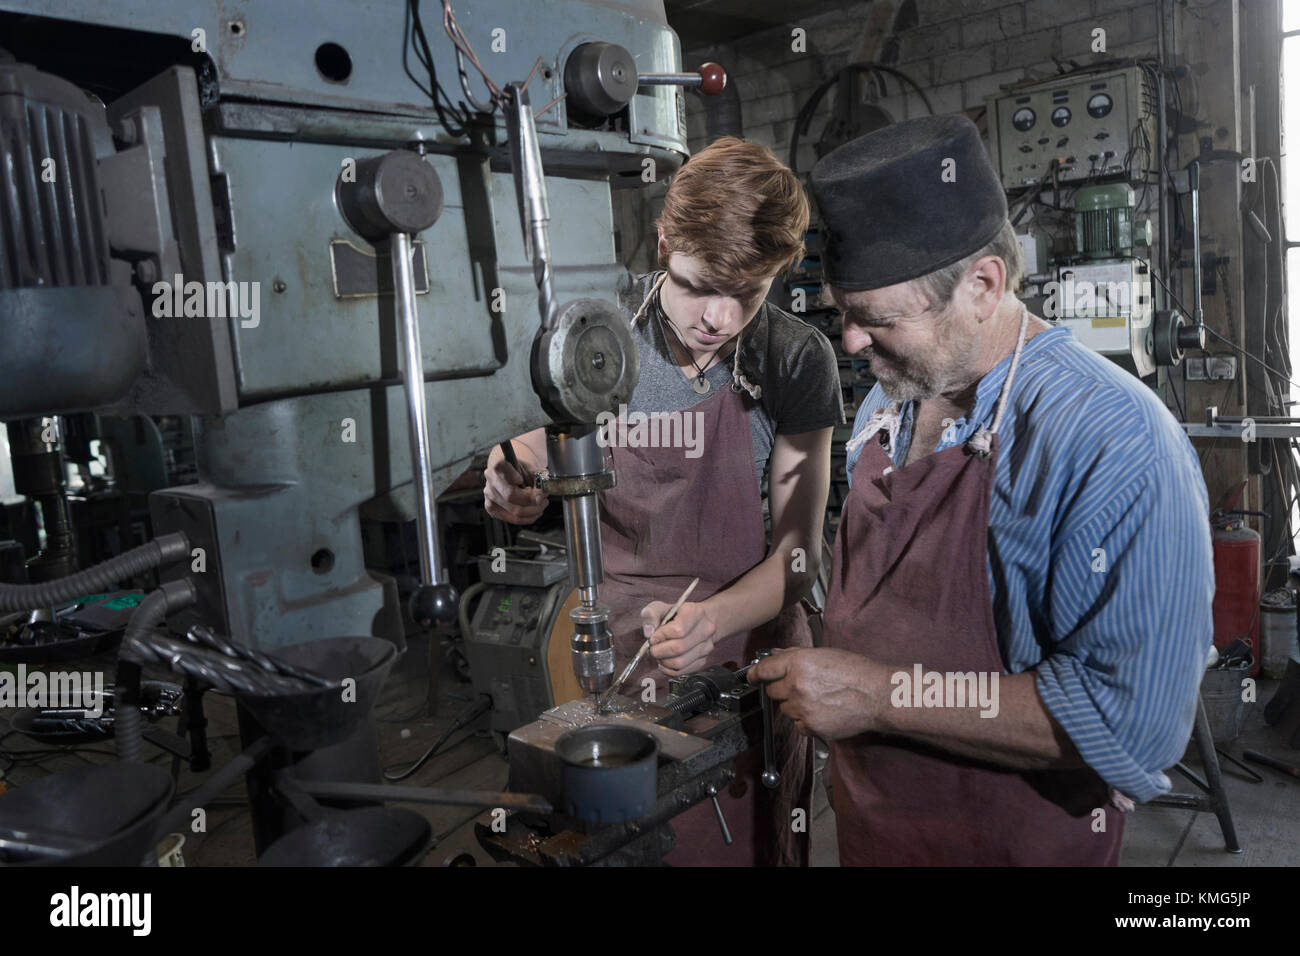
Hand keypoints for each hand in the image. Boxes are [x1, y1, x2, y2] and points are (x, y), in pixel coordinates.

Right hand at [483, 443, 548, 523]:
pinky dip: (529, 517)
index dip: (511, 475)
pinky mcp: (492, 509)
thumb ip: (539, 476)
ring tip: (542, 504)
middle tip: (543, 497)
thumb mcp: (530, 467)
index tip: (521, 480)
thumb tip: (545, 489)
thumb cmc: (520, 471)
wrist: (509, 475)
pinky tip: (535, 511)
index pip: (500, 466)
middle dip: (532, 499)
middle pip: (511, 495)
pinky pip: (513, 519)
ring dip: (534, 510)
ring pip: (514, 510)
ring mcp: (489, 496)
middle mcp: (490, 480)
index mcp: (498, 465)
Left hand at [642, 601, 718, 675]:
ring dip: (663, 661)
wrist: (698, 622)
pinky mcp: (702, 661)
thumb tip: (649, 633)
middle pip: (679, 648)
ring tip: (658, 654)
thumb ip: (651, 615)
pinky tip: (664, 660)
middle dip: (659, 650)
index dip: (661, 636)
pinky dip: (668, 669)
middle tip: (652, 648)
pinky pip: (682, 671)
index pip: (679, 630)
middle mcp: (706, 630)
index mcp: (696, 613)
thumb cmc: (677, 615)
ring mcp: (706, 647)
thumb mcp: (661, 607)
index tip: (653, 637)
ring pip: (680, 662)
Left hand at [746, 648, 884, 740]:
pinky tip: (823, 711)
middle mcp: (797, 684)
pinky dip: (806, 721)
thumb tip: (776, 656)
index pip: (764, 669)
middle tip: (801, 687)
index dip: (755, 674)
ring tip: (818, 699)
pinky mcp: (811, 726)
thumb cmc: (857, 672)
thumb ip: (796, 655)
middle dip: (782, 689)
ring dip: (795, 705)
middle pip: (773, 692)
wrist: (878, 696)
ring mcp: (803, 707)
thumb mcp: (825, 654)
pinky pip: (798, 725)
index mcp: (799, 662)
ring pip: (785, 709)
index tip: (752, 677)